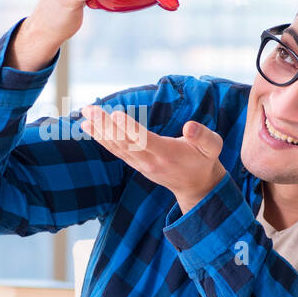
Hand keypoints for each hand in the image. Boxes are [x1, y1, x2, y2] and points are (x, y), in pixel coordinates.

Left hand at [80, 104, 226, 213]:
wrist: (197, 187)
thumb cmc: (204, 161)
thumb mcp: (212, 147)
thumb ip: (203, 136)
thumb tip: (190, 126)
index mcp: (167, 155)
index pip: (144, 140)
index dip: (130, 128)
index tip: (116, 114)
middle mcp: (149, 161)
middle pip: (124, 142)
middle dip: (106, 125)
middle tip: (91, 109)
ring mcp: (140, 164)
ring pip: (116, 146)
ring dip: (99, 130)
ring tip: (85, 114)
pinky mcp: (135, 163)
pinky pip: (115, 150)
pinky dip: (101, 138)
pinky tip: (88, 127)